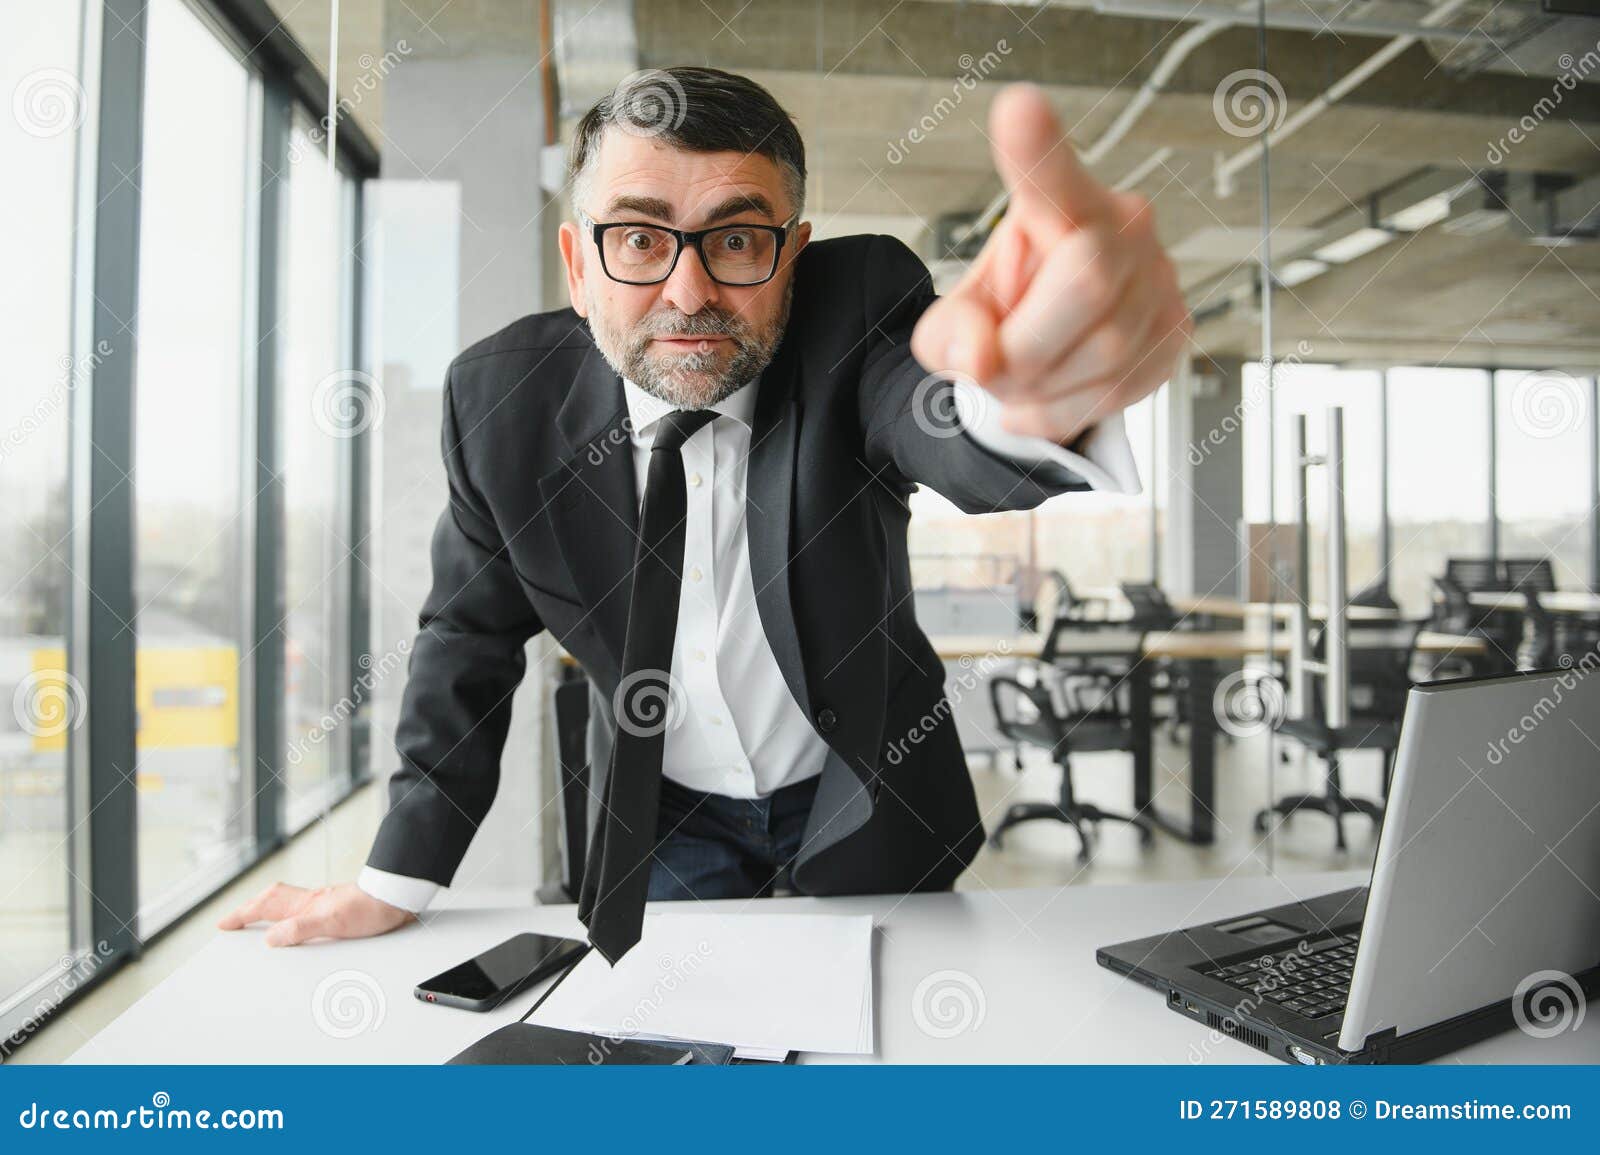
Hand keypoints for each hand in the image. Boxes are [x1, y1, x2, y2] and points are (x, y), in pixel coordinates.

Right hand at [217, 882, 413, 946]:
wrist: (397, 899)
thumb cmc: (371, 908)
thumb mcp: (332, 923)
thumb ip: (300, 929)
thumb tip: (270, 938)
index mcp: (305, 904)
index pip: (264, 908)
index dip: (242, 916)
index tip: (223, 925)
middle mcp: (312, 902)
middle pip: (272, 901)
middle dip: (250, 910)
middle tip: (234, 921)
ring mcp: (324, 904)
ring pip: (287, 904)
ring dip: (268, 911)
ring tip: (256, 922)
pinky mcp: (337, 910)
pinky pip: (303, 912)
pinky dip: (290, 917)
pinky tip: (297, 925)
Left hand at [911, 83, 1190, 445]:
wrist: (1052, 349)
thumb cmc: (1010, 310)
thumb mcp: (959, 317)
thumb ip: (950, 334)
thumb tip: (978, 359)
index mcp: (1064, 204)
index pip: (1053, 177)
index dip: (1037, 147)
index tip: (1019, 107)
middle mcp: (1126, 229)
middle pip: (1087, 283)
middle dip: (1025, 345)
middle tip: (989, 365)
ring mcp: (1161, 282)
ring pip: (1104, 352)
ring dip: (1040, 387)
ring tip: (1017, 378)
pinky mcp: (1174, 336)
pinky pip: (1116, 393)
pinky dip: (1062, 411)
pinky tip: (1044, 395)